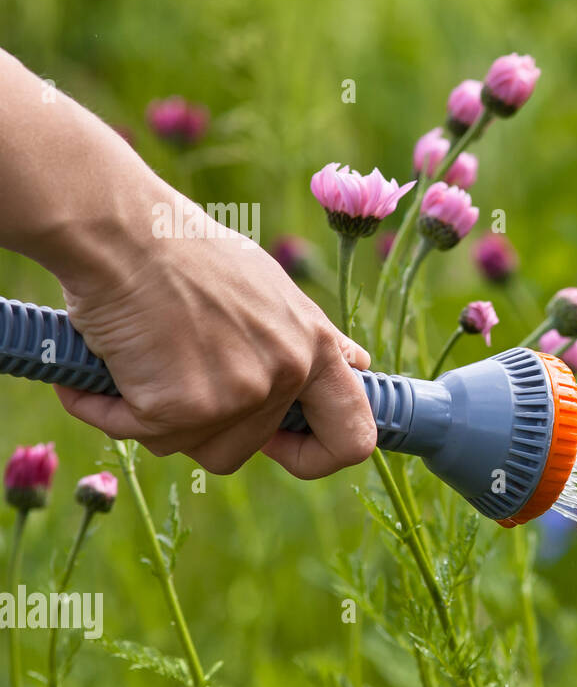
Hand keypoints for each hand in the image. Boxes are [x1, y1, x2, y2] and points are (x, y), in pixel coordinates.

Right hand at [53, 199, 376, 477]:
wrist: (123, 231)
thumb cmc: (189, 253)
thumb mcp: (274, 290)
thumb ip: (310, 338)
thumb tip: (358, 364)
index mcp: (316, 347)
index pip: (352, 437)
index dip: (317, 455)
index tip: (280, 446)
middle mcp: (287, 374)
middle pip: (245, 448)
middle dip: (203, 424)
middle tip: (174, 370)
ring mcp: (239, 394)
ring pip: (191, 447)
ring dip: (158, 419)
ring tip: (142, 358)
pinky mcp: (183, 407)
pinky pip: (139, 433)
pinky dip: (110, 409)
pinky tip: (106, 364)